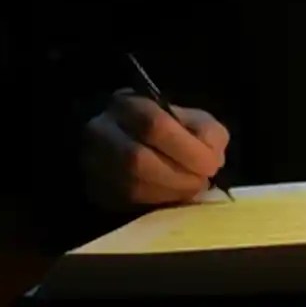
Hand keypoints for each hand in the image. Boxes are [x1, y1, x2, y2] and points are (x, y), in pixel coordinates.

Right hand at [81, 88, 228, 209]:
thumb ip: (206, 132)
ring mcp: (93, 162)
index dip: (187, 150)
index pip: (155, 125)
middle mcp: (102, 131)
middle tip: (202, 182)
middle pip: (138, 159)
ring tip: (190, 190)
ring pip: (130, 184)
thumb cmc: (165, 125)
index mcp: (129, 104)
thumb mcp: (191, 117)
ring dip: (169, 192)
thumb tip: (211, 160)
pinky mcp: (96, 188)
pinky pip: (127, 202)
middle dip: (178, 176)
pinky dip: (157, 202)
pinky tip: (172, 198)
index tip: (212, 165)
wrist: (123, 138)